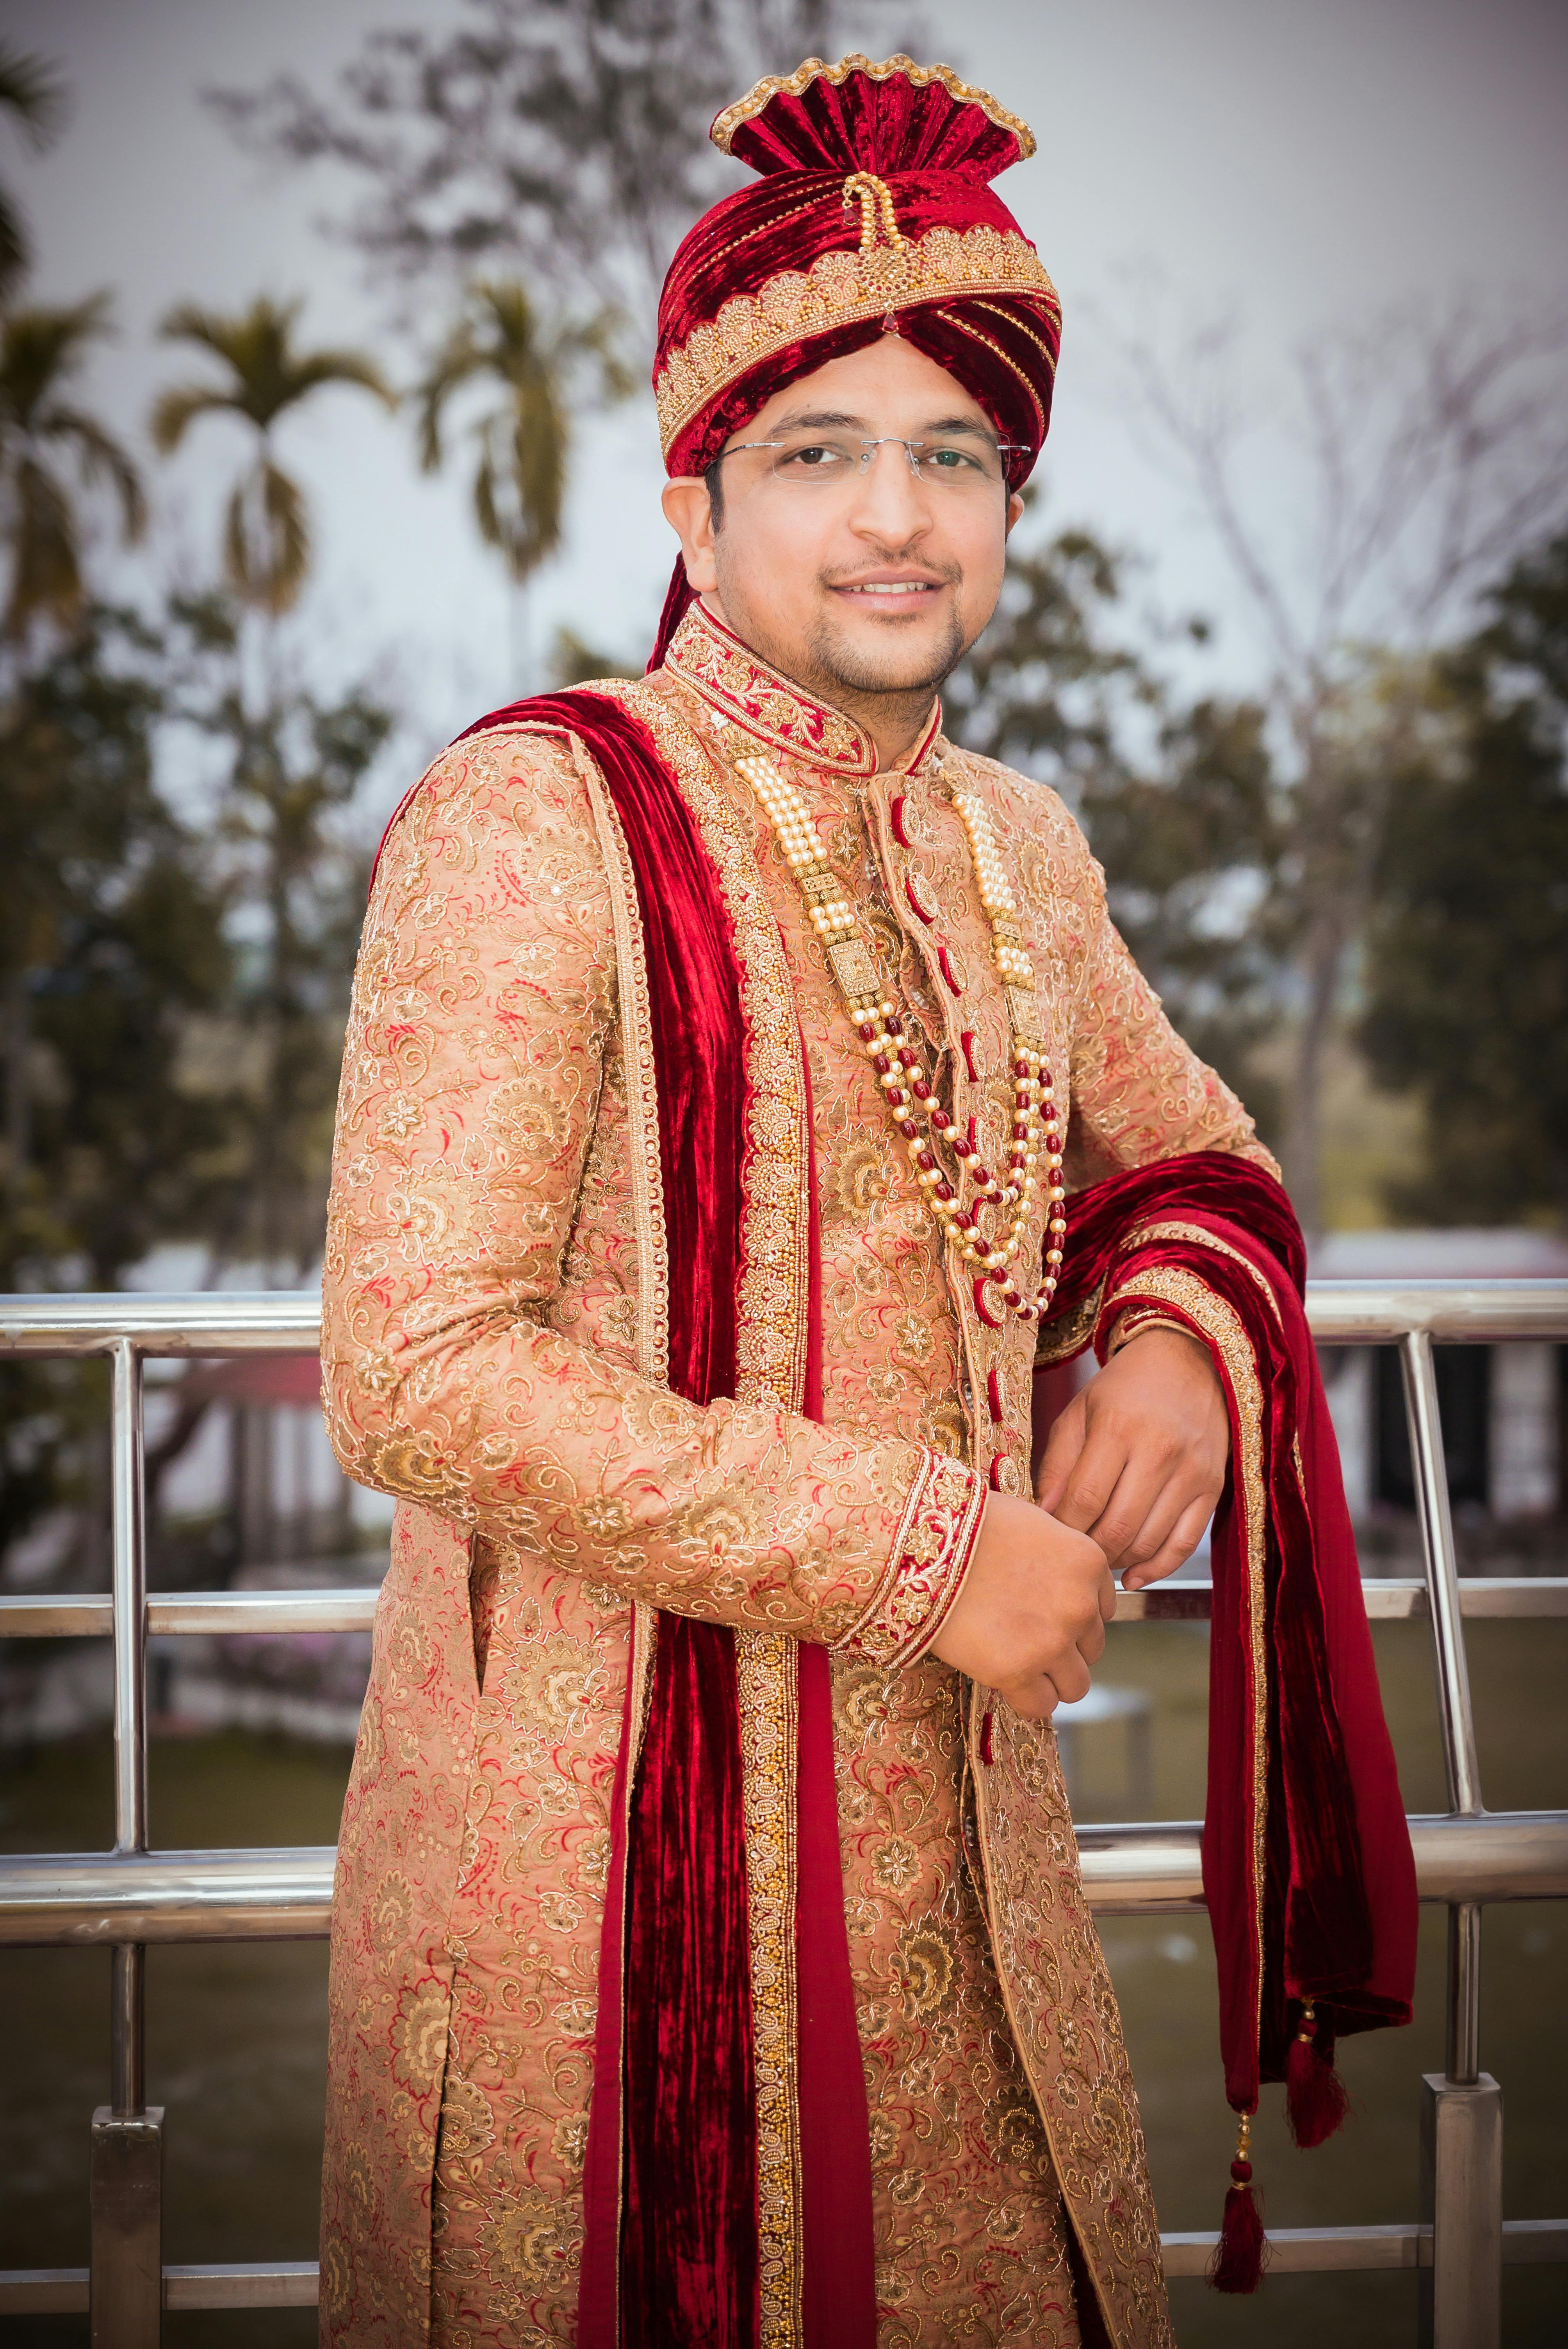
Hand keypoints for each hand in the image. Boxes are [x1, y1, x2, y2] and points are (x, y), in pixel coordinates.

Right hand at [929, 1492, 1113, 1718]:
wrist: (922, 1546)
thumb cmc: (968, 1525)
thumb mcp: (1031, 1523)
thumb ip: (1058, 1557)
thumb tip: (1058, 1579)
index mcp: (1088, 1564)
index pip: (1102, 1608)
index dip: (1073, 1612)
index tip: (1046, 1610)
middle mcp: (1080, 1606)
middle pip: (1092, 1648)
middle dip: (1064, 1645)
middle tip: (1026, 1635)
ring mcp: (1051, 1643)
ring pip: (1075, 1685)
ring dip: (1051, 1679)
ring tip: (1019, 1664)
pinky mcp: (1016, 1671)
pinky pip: (1040, 1706)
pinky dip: (1026, 1698)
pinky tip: (1005, 1680)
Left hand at [1035, 1324, 1229, 1591]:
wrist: (1189, 1362)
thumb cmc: (1124, 1388)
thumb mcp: (1079, 1412)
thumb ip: (1057, 1464)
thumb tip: (1041, 1515)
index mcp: (1118, 1427)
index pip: (1085, 1498)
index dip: (1063, 1528)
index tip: (1048, 1537)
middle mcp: (1160, 1450)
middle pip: (1117, 1526)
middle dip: (1089, 1550)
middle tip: (1072, 1553)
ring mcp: (1191, 1472)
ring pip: (1150, 1541)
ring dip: (1118, 1561)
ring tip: (1097, 1558)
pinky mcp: (1212, 1488)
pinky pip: (1185, 1544)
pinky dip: (1157, 1569)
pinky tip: (1132, 1576)